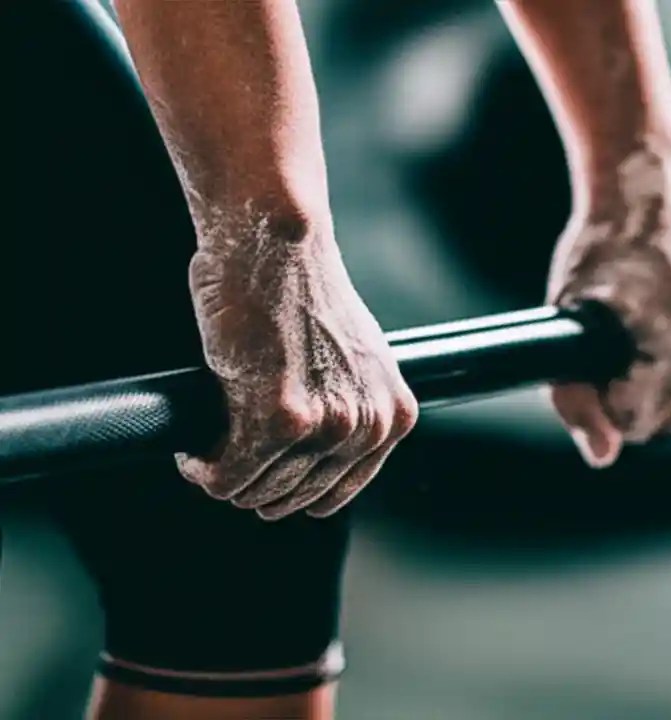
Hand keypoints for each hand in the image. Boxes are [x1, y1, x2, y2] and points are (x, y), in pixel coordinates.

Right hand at [177, 209, 418, 519]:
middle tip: (223, 462)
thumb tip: (315, 451)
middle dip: (254, 485)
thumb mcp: (351, 357)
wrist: (280, 242)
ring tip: (206, 454)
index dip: (289, 490)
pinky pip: (230, 476)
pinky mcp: (281, 420)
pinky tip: (193, 455)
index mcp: (391, 416)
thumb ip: (346, 405)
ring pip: (259, 491)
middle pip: (295, 497)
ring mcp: (329, 426)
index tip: (259, 474)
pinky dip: (204, 472)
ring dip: (225, 480)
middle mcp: (369, 426)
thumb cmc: (302, 289)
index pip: (335, 491)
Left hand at [547, 151, 670, 467]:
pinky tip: (660, 340)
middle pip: (667, 424)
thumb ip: (575, 398)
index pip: (635, 424)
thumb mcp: (568, 320)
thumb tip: (602, 457)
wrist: (645, 189)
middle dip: (632, 397)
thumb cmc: (601, 247)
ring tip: (636, 337)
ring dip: (659, 391)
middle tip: (612, 340)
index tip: (591, 353)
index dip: (600, 396)